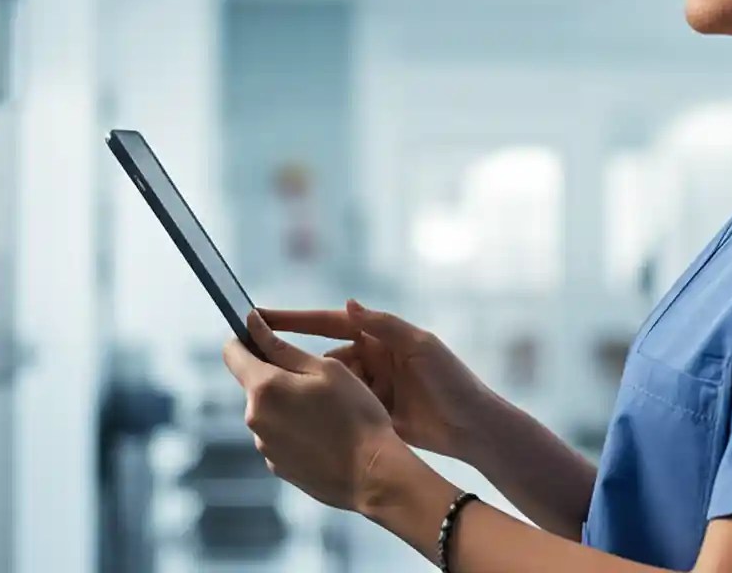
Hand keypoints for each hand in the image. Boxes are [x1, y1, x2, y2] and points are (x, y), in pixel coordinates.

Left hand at [222, 310, 408, 511]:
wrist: (372, 473)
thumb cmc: (356, 414)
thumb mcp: (326, 369)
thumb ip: (283, 347)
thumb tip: (251, 322)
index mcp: (265, 388)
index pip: (233, 353)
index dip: (246, 338)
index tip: (263, 336)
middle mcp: (255, 418)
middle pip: (256, 384)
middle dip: (279, 376)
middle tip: (319, 381)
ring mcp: (264, 446)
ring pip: (270, 411)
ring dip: (289, 404)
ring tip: (328, 413)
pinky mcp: (276, 466)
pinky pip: (280, 436)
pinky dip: (296, 430)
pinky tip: (326, 436)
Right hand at [258, 300, 496, 460]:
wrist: (472, 428)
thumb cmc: (453, 381)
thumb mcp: (421, 346)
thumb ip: (385, 325)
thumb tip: (349, 303)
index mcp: (383, 337)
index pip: (331, 323)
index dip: (297, 320)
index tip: (263, 315)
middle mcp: (373, 358)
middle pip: (324, 357)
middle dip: (296, 360)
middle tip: (258, 364)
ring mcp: (371, 387)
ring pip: (328, 386)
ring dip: (308, 390)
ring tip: (275, 395)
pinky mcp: (372, 413)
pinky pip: (340, 408)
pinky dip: (323, 412)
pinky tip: (299, 418)